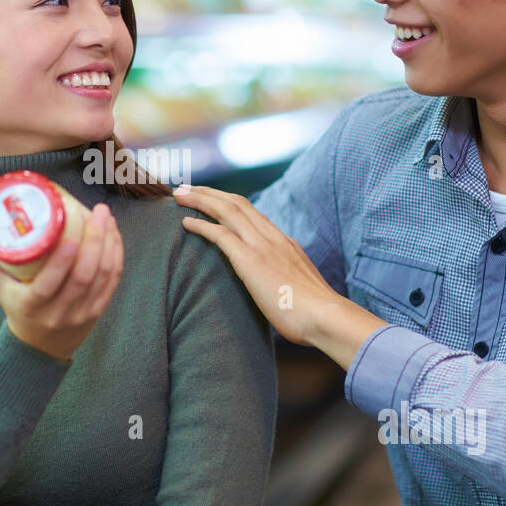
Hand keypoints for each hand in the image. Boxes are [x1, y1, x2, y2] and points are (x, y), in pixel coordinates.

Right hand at [0, 202, 123, 360]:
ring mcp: (82, 313)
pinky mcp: (98, 310)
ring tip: (104, 215)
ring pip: (102, 275)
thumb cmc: (16, 305)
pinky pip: (112, 280)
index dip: (63, 256)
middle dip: (94, 239)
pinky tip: (113, 233)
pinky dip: (116, 253)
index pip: (50, 282)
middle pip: (83, 275)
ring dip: (108, 242)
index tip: (71, 227)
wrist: (38, 346)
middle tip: (95, 211)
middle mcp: (58, 312)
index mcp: (31, 305)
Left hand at [174, 184, 385, 366]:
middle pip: (236, 203)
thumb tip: (278, 294)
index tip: (212, 200)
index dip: (229, 203)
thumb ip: (286, 284)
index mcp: (285, 243)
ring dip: (200, 200)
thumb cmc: (316, 314)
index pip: (253, 213)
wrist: (326, 317)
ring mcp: (262, 246)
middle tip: (187, 188)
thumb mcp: (299, 290)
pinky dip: (201, 225)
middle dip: (210, 193)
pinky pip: (220, 235)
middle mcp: (273, 237)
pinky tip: (185, 222)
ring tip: (180, 196)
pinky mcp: (251, 260)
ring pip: (227, 210)